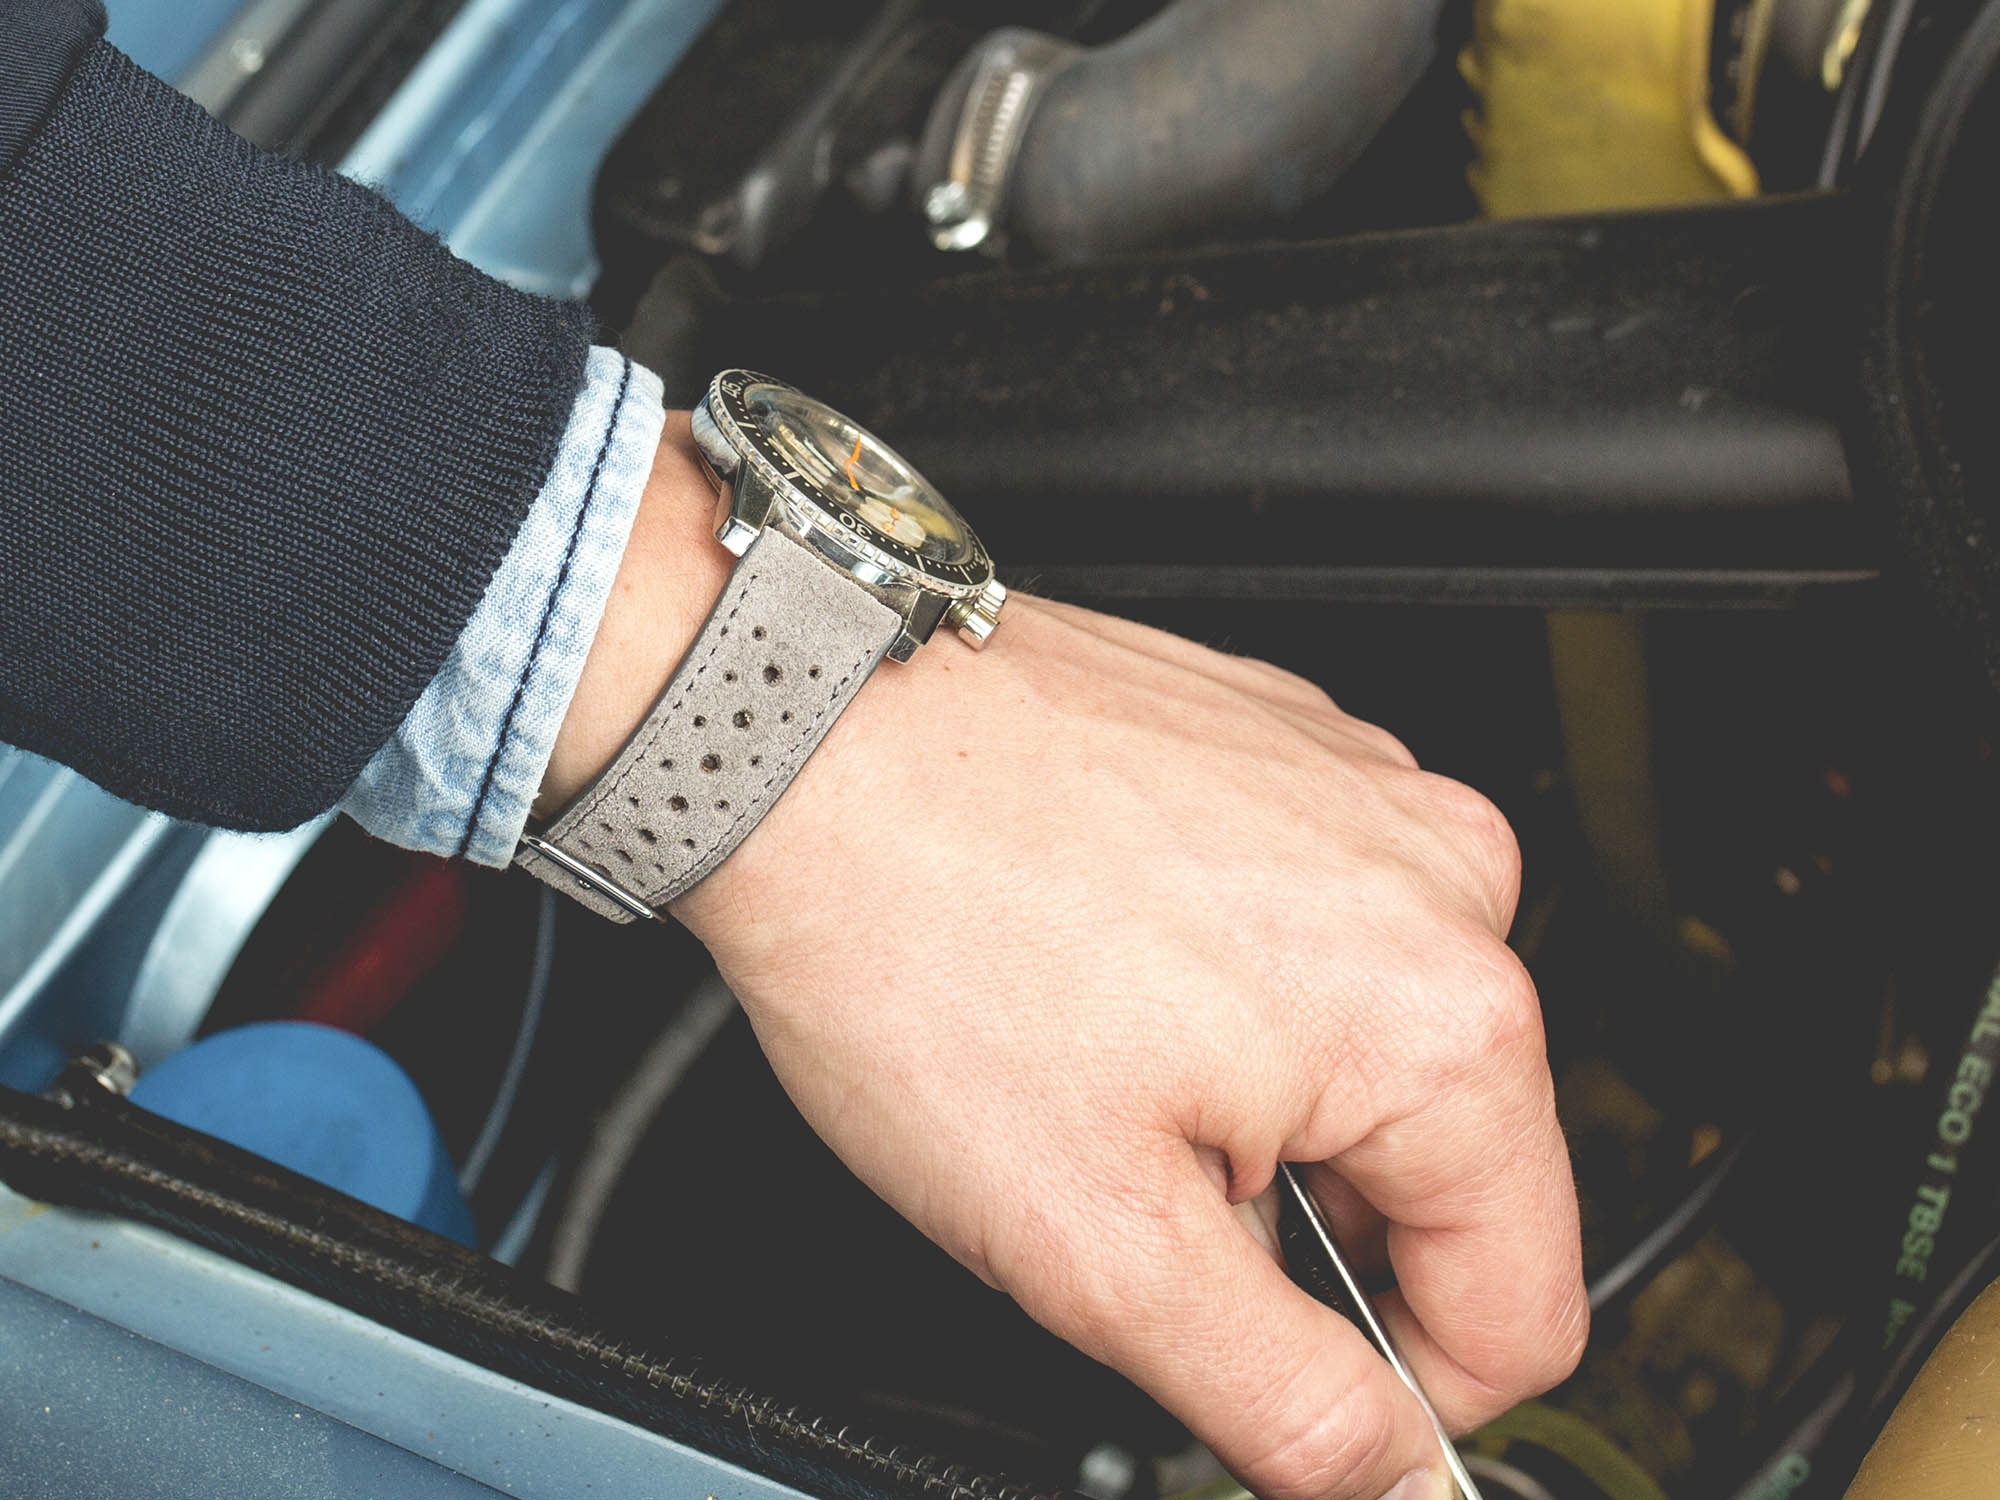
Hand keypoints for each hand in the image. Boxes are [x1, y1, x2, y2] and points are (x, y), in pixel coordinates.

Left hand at [550, 427, 1587, 1499]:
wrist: (810, 736)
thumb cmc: (922, 936)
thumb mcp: (1098, 1244)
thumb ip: (1282, 1398)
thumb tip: (1387, 1471)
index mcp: (1443, 1017)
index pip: (1523, 1307)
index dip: (1401, 1387)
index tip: (1283, 1372)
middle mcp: (1443, 882)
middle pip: (1451, 1169)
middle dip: (1304, 1220)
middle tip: (1137, 1175)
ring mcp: (1368, 797)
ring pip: (1376, 1047)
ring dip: (1264, 1096)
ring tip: (1105, 1047)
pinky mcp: (1295, 753)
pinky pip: (1317, 928)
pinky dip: (1234, 979)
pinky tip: (1108, 957)